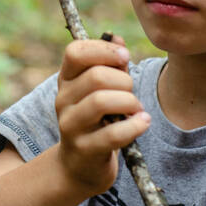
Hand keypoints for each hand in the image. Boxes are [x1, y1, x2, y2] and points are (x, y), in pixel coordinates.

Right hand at [54, 34, 149, 197]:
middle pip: (95, 76)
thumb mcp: (99, 90)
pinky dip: (134, 126)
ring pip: (101, 101)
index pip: (75, 52)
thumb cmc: (97, 121)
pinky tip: (142, 123)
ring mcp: (70, 125)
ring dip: (129, 102)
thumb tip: (118, 39)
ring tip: (136, 110)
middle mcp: (63, 100)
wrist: (80, 165)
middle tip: (131, 92)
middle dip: (124, 81)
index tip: (124, 57)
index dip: (104, 49)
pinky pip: (112, 134)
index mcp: (66, 80)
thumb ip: (111, 65)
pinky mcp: (85, 149)